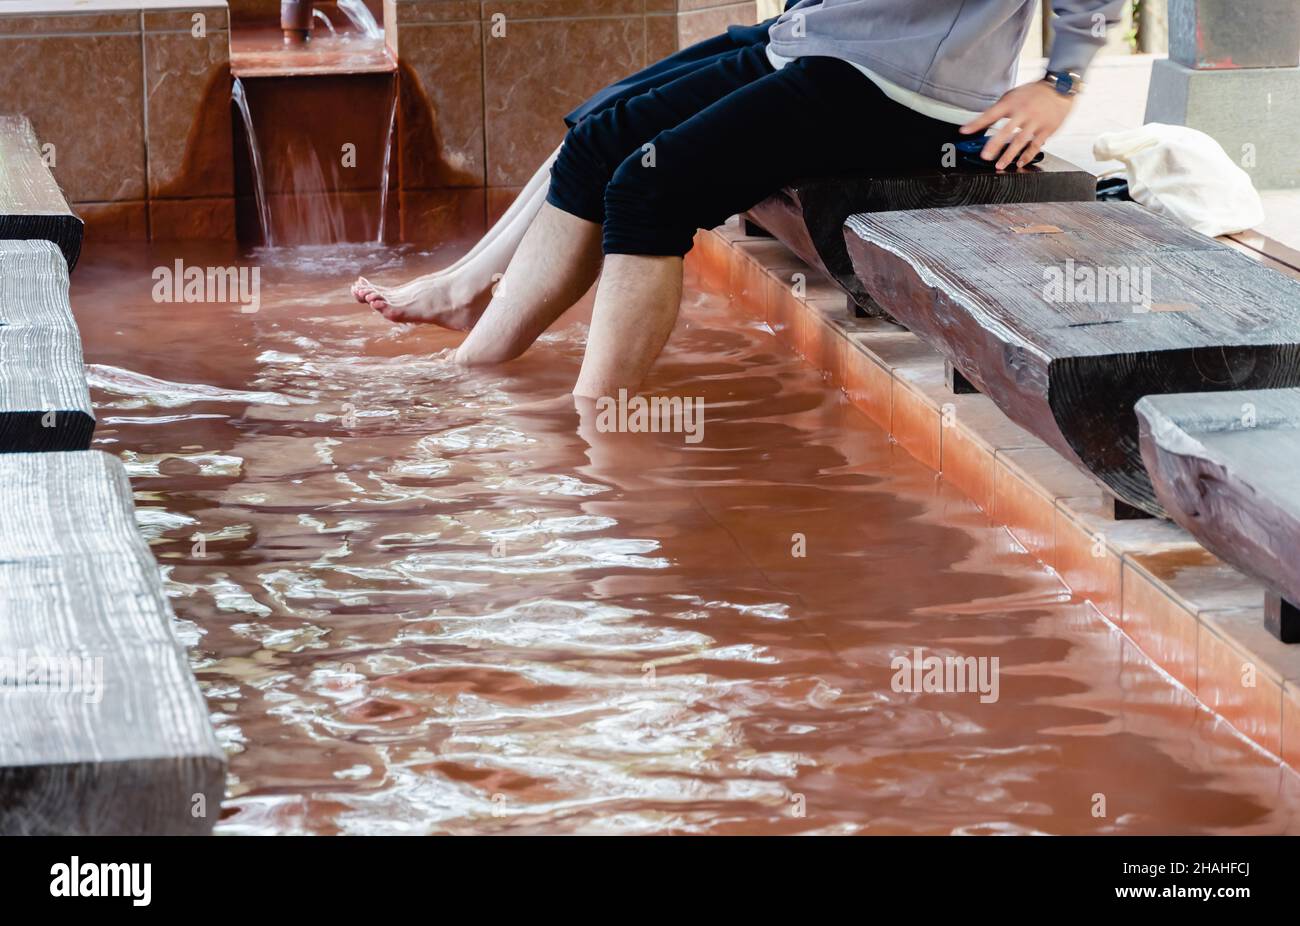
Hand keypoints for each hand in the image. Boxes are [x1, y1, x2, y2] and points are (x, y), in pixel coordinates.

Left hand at [959, 81, 1074, 169]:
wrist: (1059, 86)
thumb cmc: (1033, 93)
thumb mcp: (1013, 95)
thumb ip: (999, 109)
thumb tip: (981, 122)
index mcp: (1012, 103)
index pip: (991, 114)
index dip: (977, 123)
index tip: (964, 131)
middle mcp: (1023, 112)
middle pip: (1006, 130)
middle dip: (994, 144)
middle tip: (985, 156)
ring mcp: (1036, 121)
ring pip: (1021, 140)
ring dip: (1009, 154)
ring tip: (999, 165)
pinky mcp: (1047, 128)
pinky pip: (1036, 145)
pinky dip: (1027, 155)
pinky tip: (1020, 163)